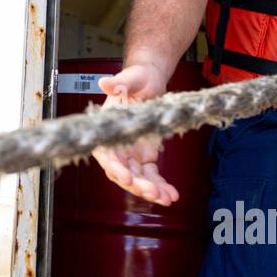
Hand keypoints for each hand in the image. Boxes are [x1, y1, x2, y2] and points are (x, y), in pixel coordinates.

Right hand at [90, 64, 179, 206]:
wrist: (150, 81)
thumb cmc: (137, 78)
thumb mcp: (131, 78)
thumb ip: (119, 82)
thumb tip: (105, 82)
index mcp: (107, 129)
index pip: (106, 154)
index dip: (115, 167)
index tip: (128, 177)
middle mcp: (116, 145)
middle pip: (122, 172)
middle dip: (137, 185)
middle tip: (153, 192)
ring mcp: (130, 154)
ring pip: (138, 178)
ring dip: (151, 190)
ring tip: (167, 198)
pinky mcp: (144, 157)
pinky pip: (151, 176)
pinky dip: (160, 186)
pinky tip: (172, 194)